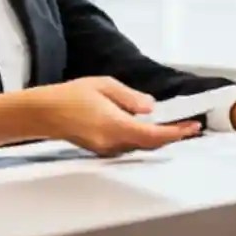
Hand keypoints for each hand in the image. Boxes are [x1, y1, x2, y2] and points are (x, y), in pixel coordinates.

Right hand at [31, 76, 201, 155]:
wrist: (44, 113)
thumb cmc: (69, 97)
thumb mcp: (104, 86)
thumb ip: (131, 98)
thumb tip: (151, 107)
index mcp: (115, 125)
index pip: (154, 134)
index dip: (176, 132)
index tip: (191, 127)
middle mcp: (113, 142)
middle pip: (151, 143)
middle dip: (171, 135)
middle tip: (188, 126)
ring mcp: (106, 149)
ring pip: (140, 145)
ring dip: (157, 137)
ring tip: (172, 125)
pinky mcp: (101, 150)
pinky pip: (129, 145)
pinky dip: (142, 138)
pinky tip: (147, 128)